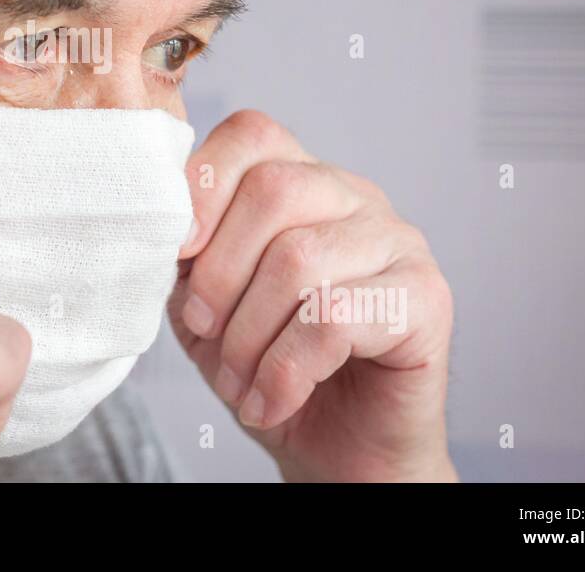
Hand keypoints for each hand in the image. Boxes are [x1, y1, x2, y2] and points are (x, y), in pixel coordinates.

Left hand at [168, 111, 455, 481]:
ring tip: (238, 382)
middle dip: (220, 274)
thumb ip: (187, 256)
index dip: (204, 184)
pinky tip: (273, 401)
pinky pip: (336, 316)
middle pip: (273, 190)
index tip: (177, 254)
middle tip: (203, 331)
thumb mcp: (207, 306)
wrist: (340, 453)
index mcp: (301, 181)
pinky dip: (286, 370)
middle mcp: (355, 197)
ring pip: (300, 258)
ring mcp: (398, 241)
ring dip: (249, 335)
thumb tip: (158, 224)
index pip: (252, 133)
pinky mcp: (426, 296)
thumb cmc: (270, 368)